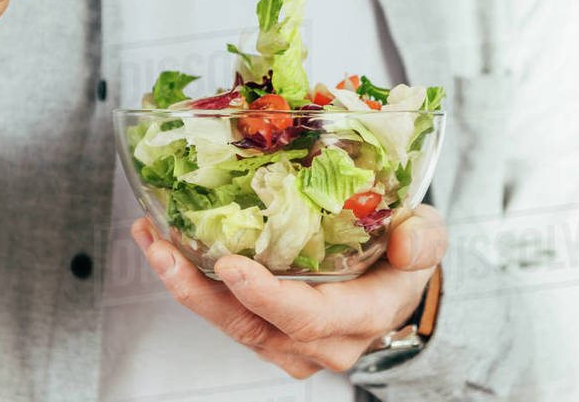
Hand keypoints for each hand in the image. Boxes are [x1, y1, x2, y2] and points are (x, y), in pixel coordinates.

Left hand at [132, 204, 446, 378]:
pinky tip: (162, 244)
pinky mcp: (266, 329)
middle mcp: (321, 341)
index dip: (266, 295)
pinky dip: (190, 279)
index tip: (231, 264)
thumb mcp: (428, 238)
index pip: (308, 318)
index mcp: (362, 315)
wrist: (396, 278)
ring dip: (183, 283)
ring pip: (228, 322)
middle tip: (165, 250)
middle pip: (252, 326)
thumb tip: (406, 236)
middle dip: (202, 290)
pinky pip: (223, 311)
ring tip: (150, 241)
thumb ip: (423, 240)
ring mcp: (288, 341)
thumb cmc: (406, 252)